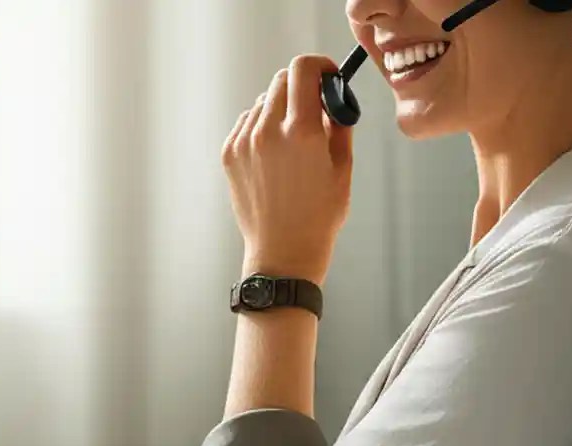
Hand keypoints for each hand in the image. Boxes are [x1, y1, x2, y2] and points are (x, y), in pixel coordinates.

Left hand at [223, 55, 353, 284]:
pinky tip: (274, 154)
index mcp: (302, 131)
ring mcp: (244, 142)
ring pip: (263, 101)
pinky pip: (246, 122)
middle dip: (302, 87)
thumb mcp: (342, 167)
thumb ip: (339, 123)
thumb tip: (333, 98)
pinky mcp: (229, 154)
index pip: (303, 69)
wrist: (282, 253)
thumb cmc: (318, 216)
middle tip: (314, 110)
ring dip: (280, 109)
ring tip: (293, 142)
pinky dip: (261, 127)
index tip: (328, 77)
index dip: (320, 66)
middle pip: (282, 80)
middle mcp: (268, 131)